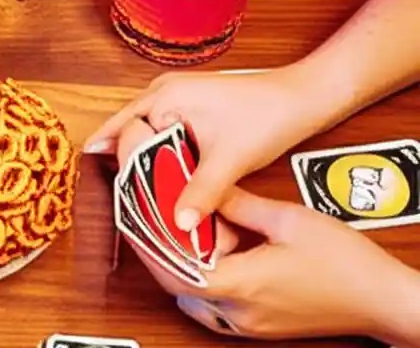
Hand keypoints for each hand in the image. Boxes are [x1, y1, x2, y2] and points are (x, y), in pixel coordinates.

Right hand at [86, 67, 339, 232]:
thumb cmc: (269, 114)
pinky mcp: (189, 109)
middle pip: (129, 136)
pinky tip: (169, 179)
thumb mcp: (229, 159)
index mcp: (164, 96)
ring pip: (147, 137)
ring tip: (146, 195)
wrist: (303, 99)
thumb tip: (178, 222)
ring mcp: (175, 98)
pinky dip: (163, 157)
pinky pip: (162, 135)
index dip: (120, 166)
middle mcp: (162, 92)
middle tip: (128, 202)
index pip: (122, 134)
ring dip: (147, 163)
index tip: (118, 194)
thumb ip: (200, 192)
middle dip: (129, 167)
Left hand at [170, 191, 419, 342]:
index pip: (174, 269)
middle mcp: (237, 312)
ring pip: (193, 299)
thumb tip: (205, 190)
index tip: (133, 219)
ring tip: (184, 234)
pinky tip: (214, 256)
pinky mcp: (258, 326)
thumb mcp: (288, 219)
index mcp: (240, 285)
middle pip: (177, 286)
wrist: (384, 300)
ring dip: (182, 269)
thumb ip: (239, 203)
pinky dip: (204, 282)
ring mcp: (247, 324)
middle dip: (159, 253)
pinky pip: (213, 307)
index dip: (148, 244)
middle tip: (149, 221)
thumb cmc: (346, 264)